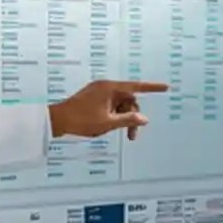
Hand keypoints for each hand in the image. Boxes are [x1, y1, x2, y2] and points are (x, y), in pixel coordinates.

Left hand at [48, 79, 168, 139]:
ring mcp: (98, 92)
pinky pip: (111, 106)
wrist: (56, 120)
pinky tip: (110, 127)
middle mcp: (105, 87)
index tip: (166, 87)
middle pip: (129, 100)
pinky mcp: (93, 99)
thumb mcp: (108, 123)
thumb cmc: (81, 120)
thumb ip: (128, 120)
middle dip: (133, 116)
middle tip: (132, 136)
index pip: (137, 86)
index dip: (153, 88)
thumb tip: (144, 118)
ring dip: (124, 119)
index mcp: (110, 88)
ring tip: (122, 135)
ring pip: (120, 105)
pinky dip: (114, 116)